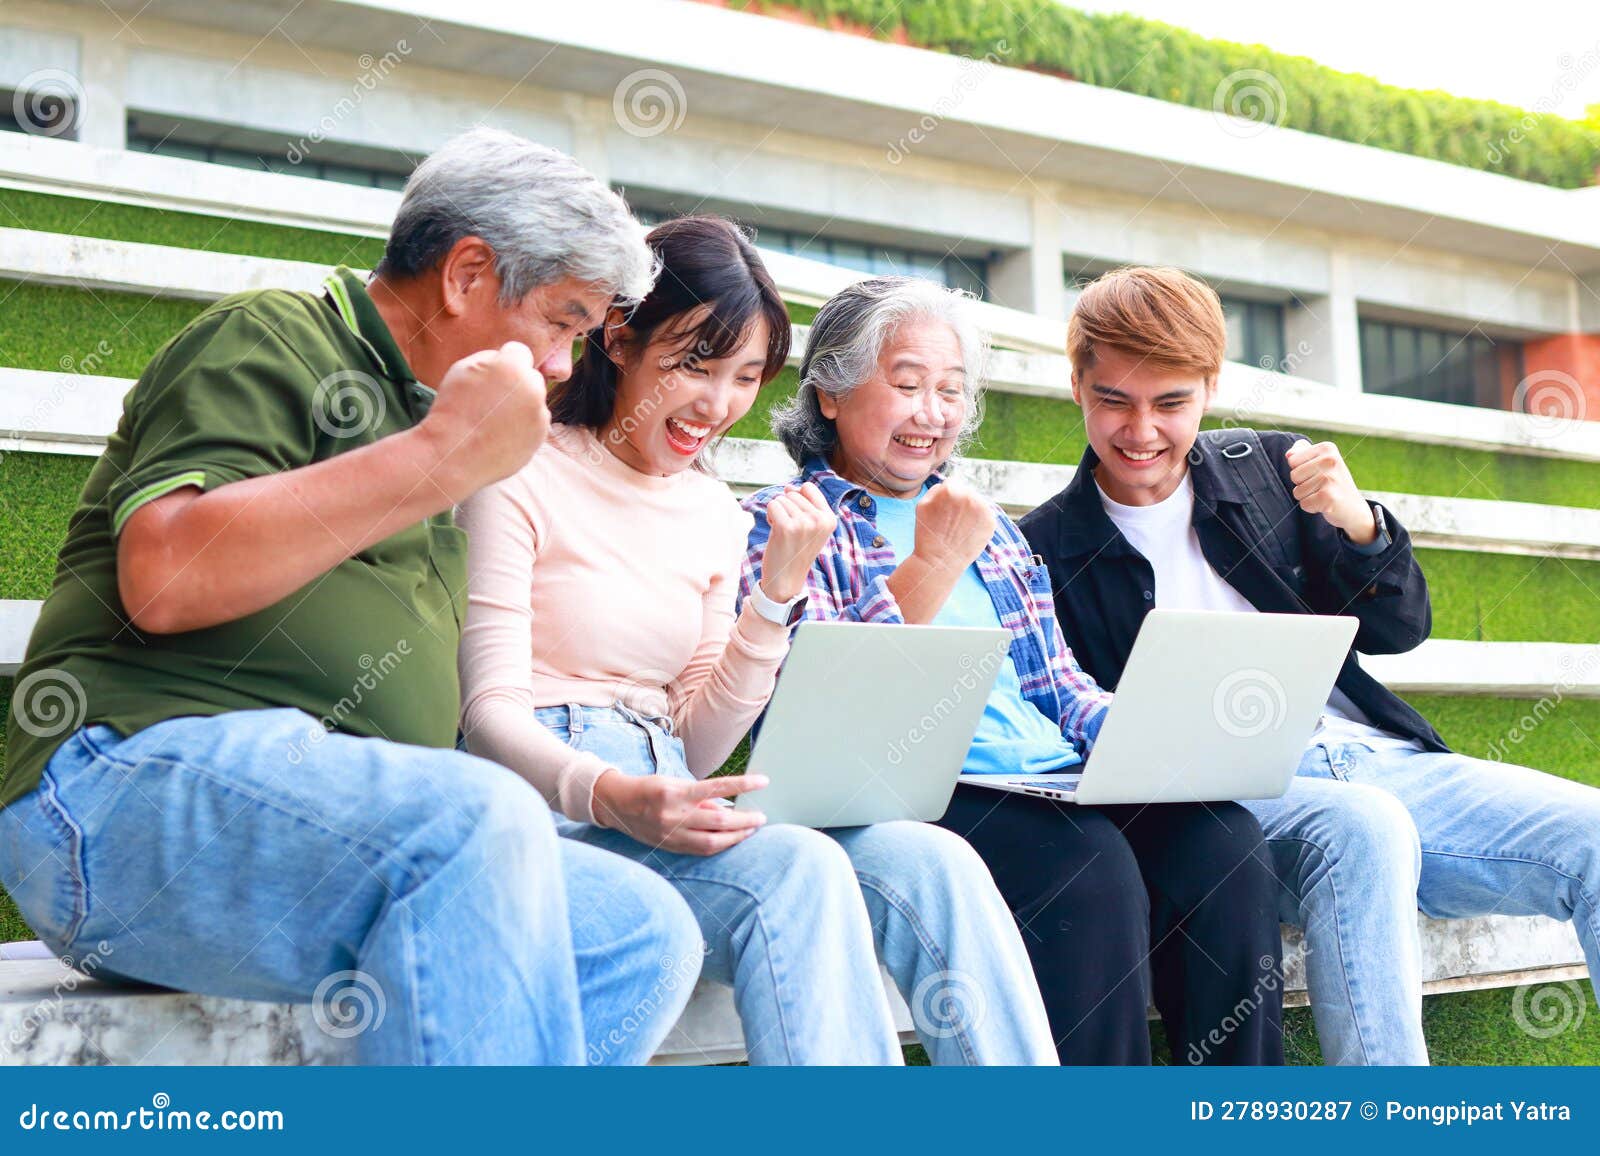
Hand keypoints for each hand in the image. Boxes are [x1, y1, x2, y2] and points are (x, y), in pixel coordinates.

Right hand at [417, 340, 550, 501]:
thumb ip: (490, 358)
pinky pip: (534, 425)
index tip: (491, 375)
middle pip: (530, 376)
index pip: (519, 352)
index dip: (504, 361)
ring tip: (492, 420)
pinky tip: (498, 434)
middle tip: (490, 399)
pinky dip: (522, 427)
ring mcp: (540, 416)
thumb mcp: (462, 369)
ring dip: (521, 406)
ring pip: (534, 402)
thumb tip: (504, 360)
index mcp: (513, 367)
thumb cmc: (452, 410)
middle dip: (516, 383)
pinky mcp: (539, 438)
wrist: (452, 455)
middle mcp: (533, 389)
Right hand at [591, 770, 768, 854]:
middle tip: (761, 817)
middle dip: (745, 821)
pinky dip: (720, 845)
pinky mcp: (670, 847)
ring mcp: (672, 834)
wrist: (618, 804)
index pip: (717, 788)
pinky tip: (731, 840)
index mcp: (676, 793)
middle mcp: (674, 816)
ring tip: (751, 830)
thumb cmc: (651, 789)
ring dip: (736, 837)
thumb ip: (701, 797)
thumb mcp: (675, 784)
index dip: (742, 785)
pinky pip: (701, 850)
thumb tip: (728, 808)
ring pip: (712, 842)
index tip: (763, 781)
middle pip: (719, 822)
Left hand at [759, 482, 835, 602]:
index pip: (809, 488)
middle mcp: (819, 520)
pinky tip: (775, 531)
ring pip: (781, 499)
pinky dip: (769, 516)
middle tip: (790, 531)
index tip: (798, 518)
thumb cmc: (795, 551)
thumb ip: (806, 504)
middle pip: (793, 493)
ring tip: (784, 532)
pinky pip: (772, 505)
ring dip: (777, 513)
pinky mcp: (786, 527)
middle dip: (787, 508)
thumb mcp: (811, 528)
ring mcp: (804, 523)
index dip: (797, 498)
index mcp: (829, 519)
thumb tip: (790, 487)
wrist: (786, 579)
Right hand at [911, 479, 995, 572]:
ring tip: (960, 527)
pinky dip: (979, 521)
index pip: (953, 483)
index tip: (944, 510)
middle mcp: (969, 495)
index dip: (947, 497)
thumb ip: (936, 488)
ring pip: (977, 502)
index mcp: (951, 488)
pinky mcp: (991, 521)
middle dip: (960, 502)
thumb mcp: (922, 504)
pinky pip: (985, 515)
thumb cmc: (928, 534)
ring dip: (971, 510)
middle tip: (951, 521)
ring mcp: (983, 508)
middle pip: (966, 491)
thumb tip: (950, 483)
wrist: (939, 561)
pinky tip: (968, 532)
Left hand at [1286, 439, 1376, 544]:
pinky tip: (1325, 503)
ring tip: (1324, 494)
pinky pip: (1304, 504)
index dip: (1300, 471)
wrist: (1353, 507)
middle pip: (1293, 475)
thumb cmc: (1332, 483)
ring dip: (1307, 497)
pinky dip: (1312, 507)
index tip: (1318, 473)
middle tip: (1321, 486)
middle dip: (1302, 485)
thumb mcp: (1320, 461)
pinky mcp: (1328, 497)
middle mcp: (1330, 460)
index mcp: (1327, 448)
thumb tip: (1288, 454)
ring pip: (1297, 491)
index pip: (1292, 460)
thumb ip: (1302, 452)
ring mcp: (1330, 478)